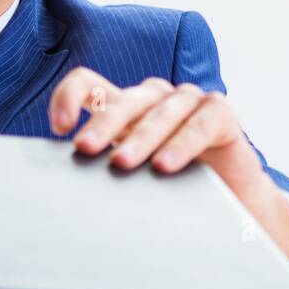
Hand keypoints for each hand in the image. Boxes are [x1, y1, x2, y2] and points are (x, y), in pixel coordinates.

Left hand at [47, 68, 288, 258]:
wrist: (230, 203)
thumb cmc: (172, 186)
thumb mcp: (130, 175)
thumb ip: (100, 168)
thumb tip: (58, 185)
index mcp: (124, 108)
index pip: (89, 85)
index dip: (69, 98)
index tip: (58, 128)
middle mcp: (154, 98)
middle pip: (123, 100)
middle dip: (102, 124)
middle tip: (84, 149)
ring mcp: (188, 101)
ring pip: (160, 110)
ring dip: (140, 138)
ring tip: (121, 164)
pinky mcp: (220, 114)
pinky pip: (201, 122)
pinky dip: (182, 143)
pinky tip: (166, 165)